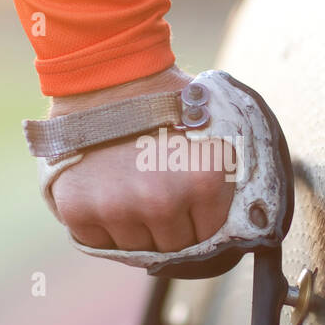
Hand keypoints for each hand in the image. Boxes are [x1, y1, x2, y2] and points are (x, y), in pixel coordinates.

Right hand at [49, 66, 234, 251]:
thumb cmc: (167, 103)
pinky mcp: (78, 209)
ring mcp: (117, 208)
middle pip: (171, 247)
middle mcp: (161, 201)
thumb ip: (224, 180)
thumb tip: (246, 225)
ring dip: (134, 228)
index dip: (198, 223)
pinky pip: (98, 243)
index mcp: (205, 181)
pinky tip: (105, 194)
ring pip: (134, 248)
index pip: (208, 237)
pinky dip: (101, 227)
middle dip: (168, 227)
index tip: (188, 207)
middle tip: (156, 194)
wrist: (109, 75)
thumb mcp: (215, 133)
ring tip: (130, 190)